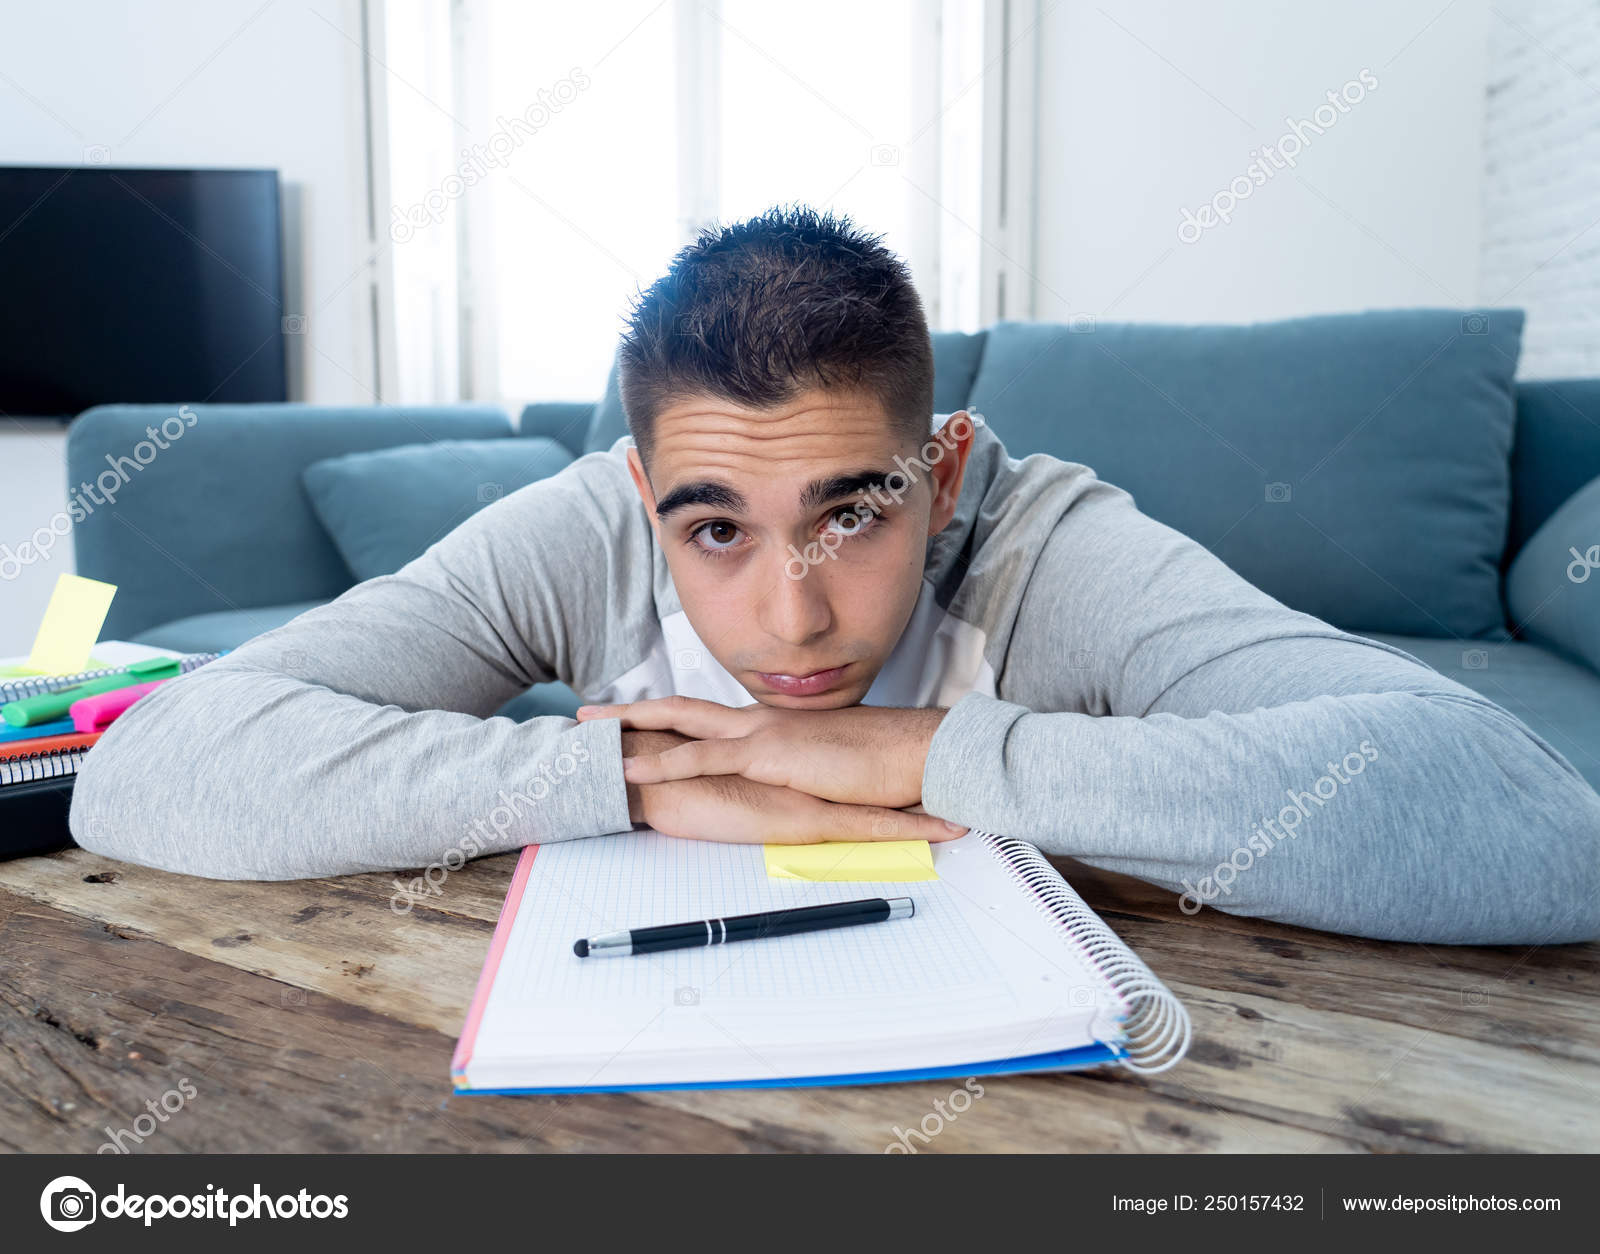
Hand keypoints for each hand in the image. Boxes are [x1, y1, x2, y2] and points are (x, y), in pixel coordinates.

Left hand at [584, 696, 949, 809]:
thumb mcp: (836, 771)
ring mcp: (762, 733)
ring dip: (631, 728)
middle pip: (682, 710)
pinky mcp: (768, 753)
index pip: (711, 721)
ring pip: (681, 726)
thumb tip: (802, 788)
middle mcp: (761, 722)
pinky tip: (630, 768)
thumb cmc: (887, 764)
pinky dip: (663, 761)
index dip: (670, 719)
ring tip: (587, 733)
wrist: (917, 751)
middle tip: (588, 713)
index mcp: (775, 727)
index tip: (634, 721)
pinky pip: (703, 757)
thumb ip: (810, 774)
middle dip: (632, 711)